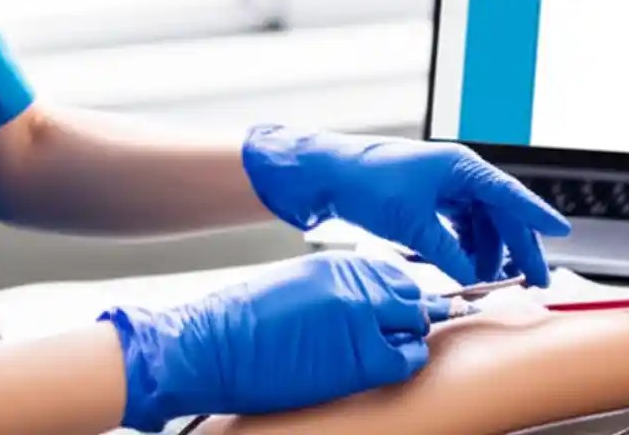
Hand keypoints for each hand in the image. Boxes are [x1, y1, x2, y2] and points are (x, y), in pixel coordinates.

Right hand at [100, 252, 443, 430]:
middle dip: (411, 315)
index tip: (402, 308)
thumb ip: (336, 288)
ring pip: (415, 325)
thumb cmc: (243, 323)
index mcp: (337, 265)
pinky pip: (407, 358)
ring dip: (408, 338)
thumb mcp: (296, 285)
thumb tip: (370, 303)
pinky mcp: (360, 356)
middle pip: (410, 296)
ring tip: (389, 350)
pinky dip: (407, 361)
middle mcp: (354, 285)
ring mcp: (361, 318)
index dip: (401, 294)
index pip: (394, 273)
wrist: (213, 348)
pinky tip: (389, 364)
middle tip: (403, 331)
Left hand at [241, 125, 569, 285]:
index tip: (561, 231)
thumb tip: (472, 276)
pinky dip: (465, 247)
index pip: (509, 194)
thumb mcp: (412, 225)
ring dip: (487, 251)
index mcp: (459, 167)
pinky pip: (458, 225)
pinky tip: (466, 267)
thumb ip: (447, 253)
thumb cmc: (366, 183)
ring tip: (491, 281)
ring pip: (479, 222)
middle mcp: (456, 173)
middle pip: (499, 213)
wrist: (326, 174)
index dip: (536, 215)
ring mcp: (442, 185)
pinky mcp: (426, 199)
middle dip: (517, 247)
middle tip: (533, 280)